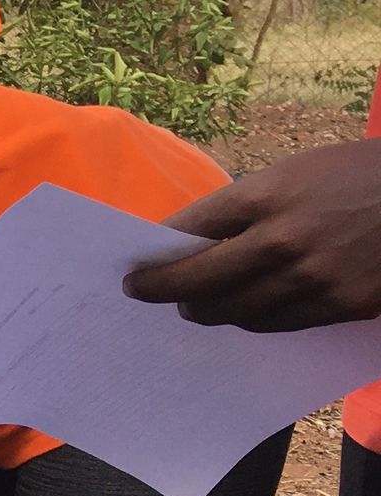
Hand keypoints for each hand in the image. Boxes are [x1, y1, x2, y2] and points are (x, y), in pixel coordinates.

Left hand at [123, 137, 380, 330]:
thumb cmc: (360, 176)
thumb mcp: (298, 172)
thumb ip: (249, 203)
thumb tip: (198, 237)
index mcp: (268, 193)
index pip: (191, 227)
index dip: (158, 250)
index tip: (137, 262)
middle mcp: (283, 238)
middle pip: (199, 278)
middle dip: (163, 290)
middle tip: (144, 293)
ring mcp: (313, 276)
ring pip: (235, 310)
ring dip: (205, 311)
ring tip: (193, 307)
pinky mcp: (342, 305)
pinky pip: (278, 323)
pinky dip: (251, 320)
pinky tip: (241, 314)